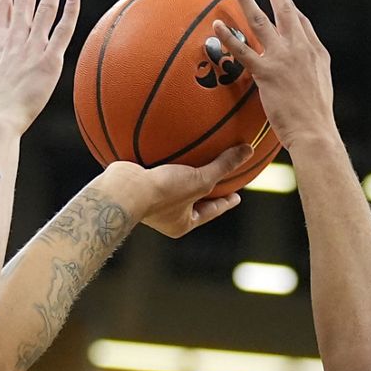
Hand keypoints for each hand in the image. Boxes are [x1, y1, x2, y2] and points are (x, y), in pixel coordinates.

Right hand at [112, 144, 251, 238]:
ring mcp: (149, 202)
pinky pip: (154, 172)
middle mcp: (165, 216)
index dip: (225, 202)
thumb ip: (223, 166)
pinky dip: (162, 161)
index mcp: (181, 224)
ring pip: (172, 186)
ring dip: (182, 174)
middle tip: (218, 177)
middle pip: (191, 200)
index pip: (211, 211)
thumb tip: (248, 150)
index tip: (237, 195)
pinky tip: (165, 146)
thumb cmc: (163, 193)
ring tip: (192, 160)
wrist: (121, 191)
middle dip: (203, 189)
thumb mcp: (200, 180)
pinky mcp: (136, 186)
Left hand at [214, 0, 337, 149]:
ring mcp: (283, 58)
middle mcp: (300, 49)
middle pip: (286, 9)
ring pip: (261, 20)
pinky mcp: (267, 73)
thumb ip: (309, 71)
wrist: (315, 132)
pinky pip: (243, 50)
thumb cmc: (315, 118)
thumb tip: (298, 69)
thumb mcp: (321, 87)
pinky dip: (229, 37)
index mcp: (315, 52)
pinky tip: (217, 25)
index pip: (301, 22)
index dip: (291, 8)